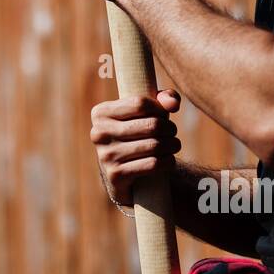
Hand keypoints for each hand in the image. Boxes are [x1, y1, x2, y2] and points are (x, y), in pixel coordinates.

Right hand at [90, 89, 181, 205]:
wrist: (120, 173)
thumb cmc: (134, 135)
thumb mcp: (142, 113)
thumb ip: (162, 98)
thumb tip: (173, 104)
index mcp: (100, 113)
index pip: (140, 103)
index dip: (159, 109)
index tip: (164, 116)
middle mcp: (99, 133)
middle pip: (151, 125)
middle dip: (170, 129)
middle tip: (173, 133)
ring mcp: (106, 155)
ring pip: (154, 145)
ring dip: (172, 145)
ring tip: (174, 145)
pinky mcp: (116, 175)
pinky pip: (152, 164)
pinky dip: (167, 162)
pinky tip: (169, 160)